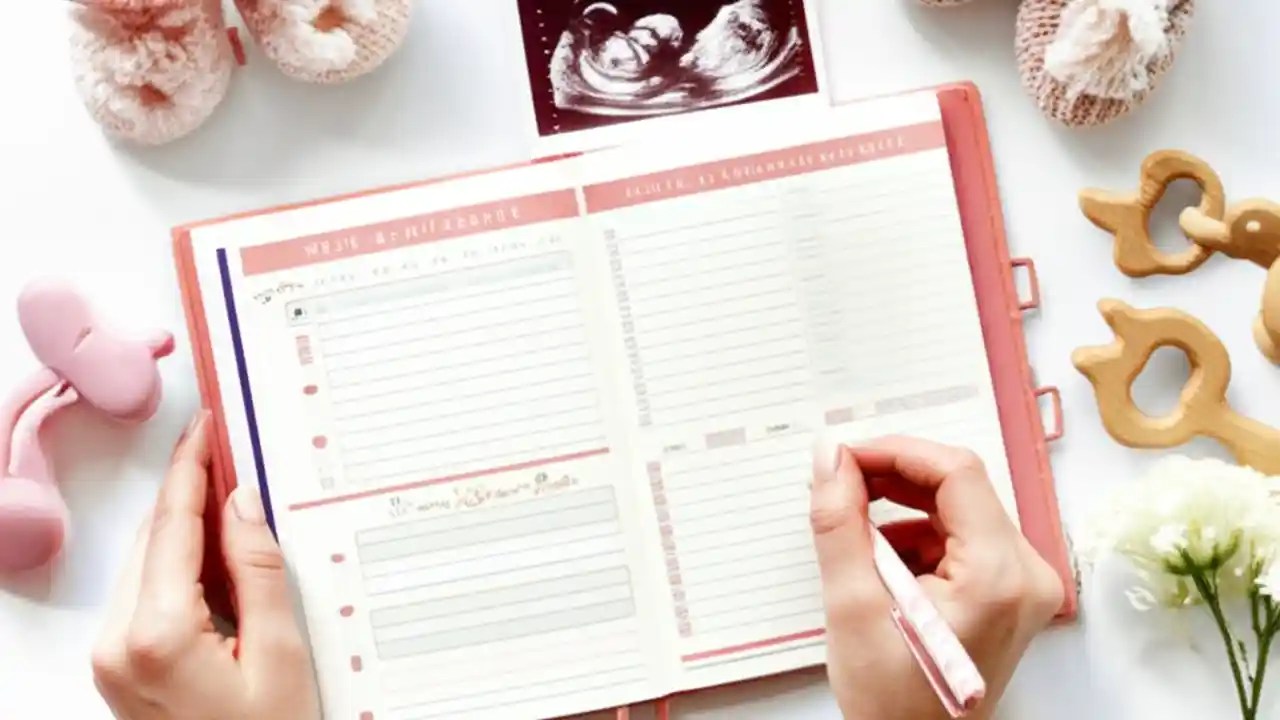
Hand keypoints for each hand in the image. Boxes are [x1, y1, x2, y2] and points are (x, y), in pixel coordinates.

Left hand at [91, 411, 320, 719]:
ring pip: (150, 563)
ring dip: (190, 531)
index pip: (174, 526)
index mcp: (156, 635)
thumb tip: (242, 504)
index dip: (192, 469)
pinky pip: (148, 593)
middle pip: (156, 539)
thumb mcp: (282, 656)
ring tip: (242, 509)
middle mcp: (117, 642)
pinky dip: (182, 566)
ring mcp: (112, 658)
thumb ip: (259, 572)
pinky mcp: (120, 667)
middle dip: (194, 494)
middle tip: (235, 456)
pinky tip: (222, 562)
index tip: (206, 427)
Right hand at [809, 435, 1062, 719]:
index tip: (845, 457)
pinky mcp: (1006, 591)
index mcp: (999, 577)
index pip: (956, 472)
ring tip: (853, 536)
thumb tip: (830, 459)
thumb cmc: (893, 704)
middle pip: (958, 486)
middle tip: (838, 483)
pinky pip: (959, 536)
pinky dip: (914, 535)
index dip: (895, 451)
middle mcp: (1026, 574)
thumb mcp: (852, 608)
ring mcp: (1021, 583)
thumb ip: (839, 522)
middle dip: (892, 478)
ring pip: (956, 508)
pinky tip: (879, 562)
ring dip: (899, 509)